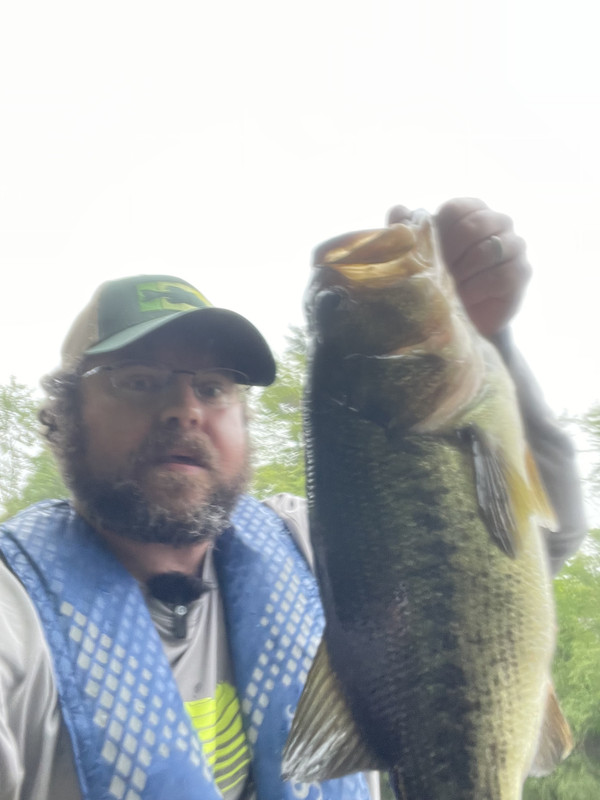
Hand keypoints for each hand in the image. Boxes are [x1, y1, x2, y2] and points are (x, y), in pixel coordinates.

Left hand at [387, 198, 531, 337]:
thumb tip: (398, 209)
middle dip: (451, 254)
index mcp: (471, 211)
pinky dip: (477, 289)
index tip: (429, 254)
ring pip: (487, 250)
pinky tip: (466, 298)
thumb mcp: (419, 256)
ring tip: (451, 288)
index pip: (456, 208)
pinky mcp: (521, 271)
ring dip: (463, 274)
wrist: (463, 320)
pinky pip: (500, 274)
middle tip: (439, 274)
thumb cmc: (439, 281)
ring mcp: (514, 245)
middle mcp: (497, 222)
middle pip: (473, 226)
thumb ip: (408, 231)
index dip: (439, 232)